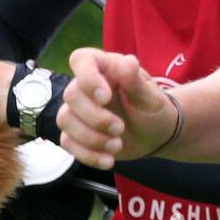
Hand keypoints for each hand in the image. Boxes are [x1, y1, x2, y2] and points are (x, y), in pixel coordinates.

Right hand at [58, 48, 176, 167]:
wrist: (154, 134)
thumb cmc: (152, 109)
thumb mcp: (151, 97)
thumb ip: (136, 81)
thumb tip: (128, 61)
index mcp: (105, 68)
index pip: (81, 59)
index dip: (87, 77)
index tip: (105, 98)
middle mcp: (86, 86)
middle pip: (71, 96)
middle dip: (95, 117)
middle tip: (120, 128)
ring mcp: (78, 111)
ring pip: (65, 120)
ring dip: (90, 138)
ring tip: (117, 146)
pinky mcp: (75, 133)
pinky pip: (67, 143)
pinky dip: (87, 155)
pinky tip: (108, 160)